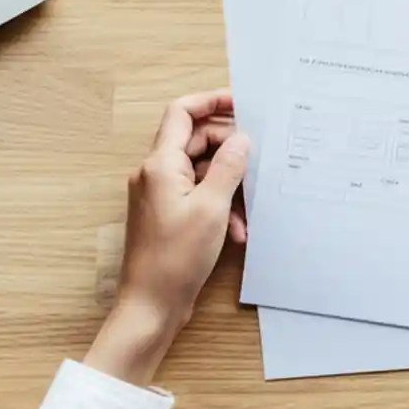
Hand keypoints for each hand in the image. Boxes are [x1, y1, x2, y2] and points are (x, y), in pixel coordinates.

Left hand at [84, 89, 250, 382]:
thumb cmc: (175, 259)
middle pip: (197, 142)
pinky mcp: (166, 214)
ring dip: (229, 187)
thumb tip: (241, 138)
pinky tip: (237, 232)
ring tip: (247, 215)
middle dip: (230, 153)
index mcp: (160, 164)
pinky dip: (219, 206)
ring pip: (202, 172)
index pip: (182, 112)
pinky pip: (197, 195)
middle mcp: (155, 173)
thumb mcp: (213, 208)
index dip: (211, 102)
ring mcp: (159, 194)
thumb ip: (229, 167)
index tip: (242, 104)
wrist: (150, 306)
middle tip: (257, 165)